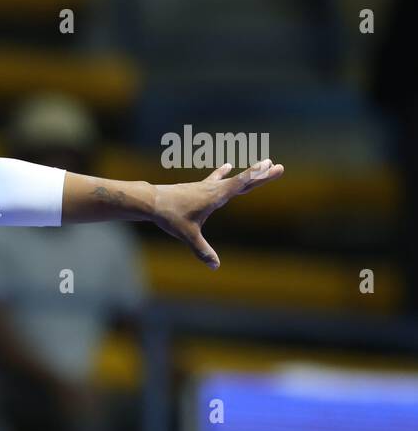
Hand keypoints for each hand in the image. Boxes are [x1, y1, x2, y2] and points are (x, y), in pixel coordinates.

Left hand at [151, 159, 283, 268]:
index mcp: (215, 196)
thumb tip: (215, 266)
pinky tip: (227, 166)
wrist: (151, 201)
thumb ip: (202, 250)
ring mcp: (205, 186)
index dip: (258, 175)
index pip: (241, 183)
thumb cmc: (170, 216)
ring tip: (263, 163)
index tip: (272, 166)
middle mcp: (213, 188)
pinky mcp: (197, 187)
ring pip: (231, 179)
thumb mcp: (188, 235)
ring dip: (246, 173)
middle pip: (242, 180)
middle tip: (278, 166)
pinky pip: (215, 179)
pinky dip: (223, 173)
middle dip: (260, 174)